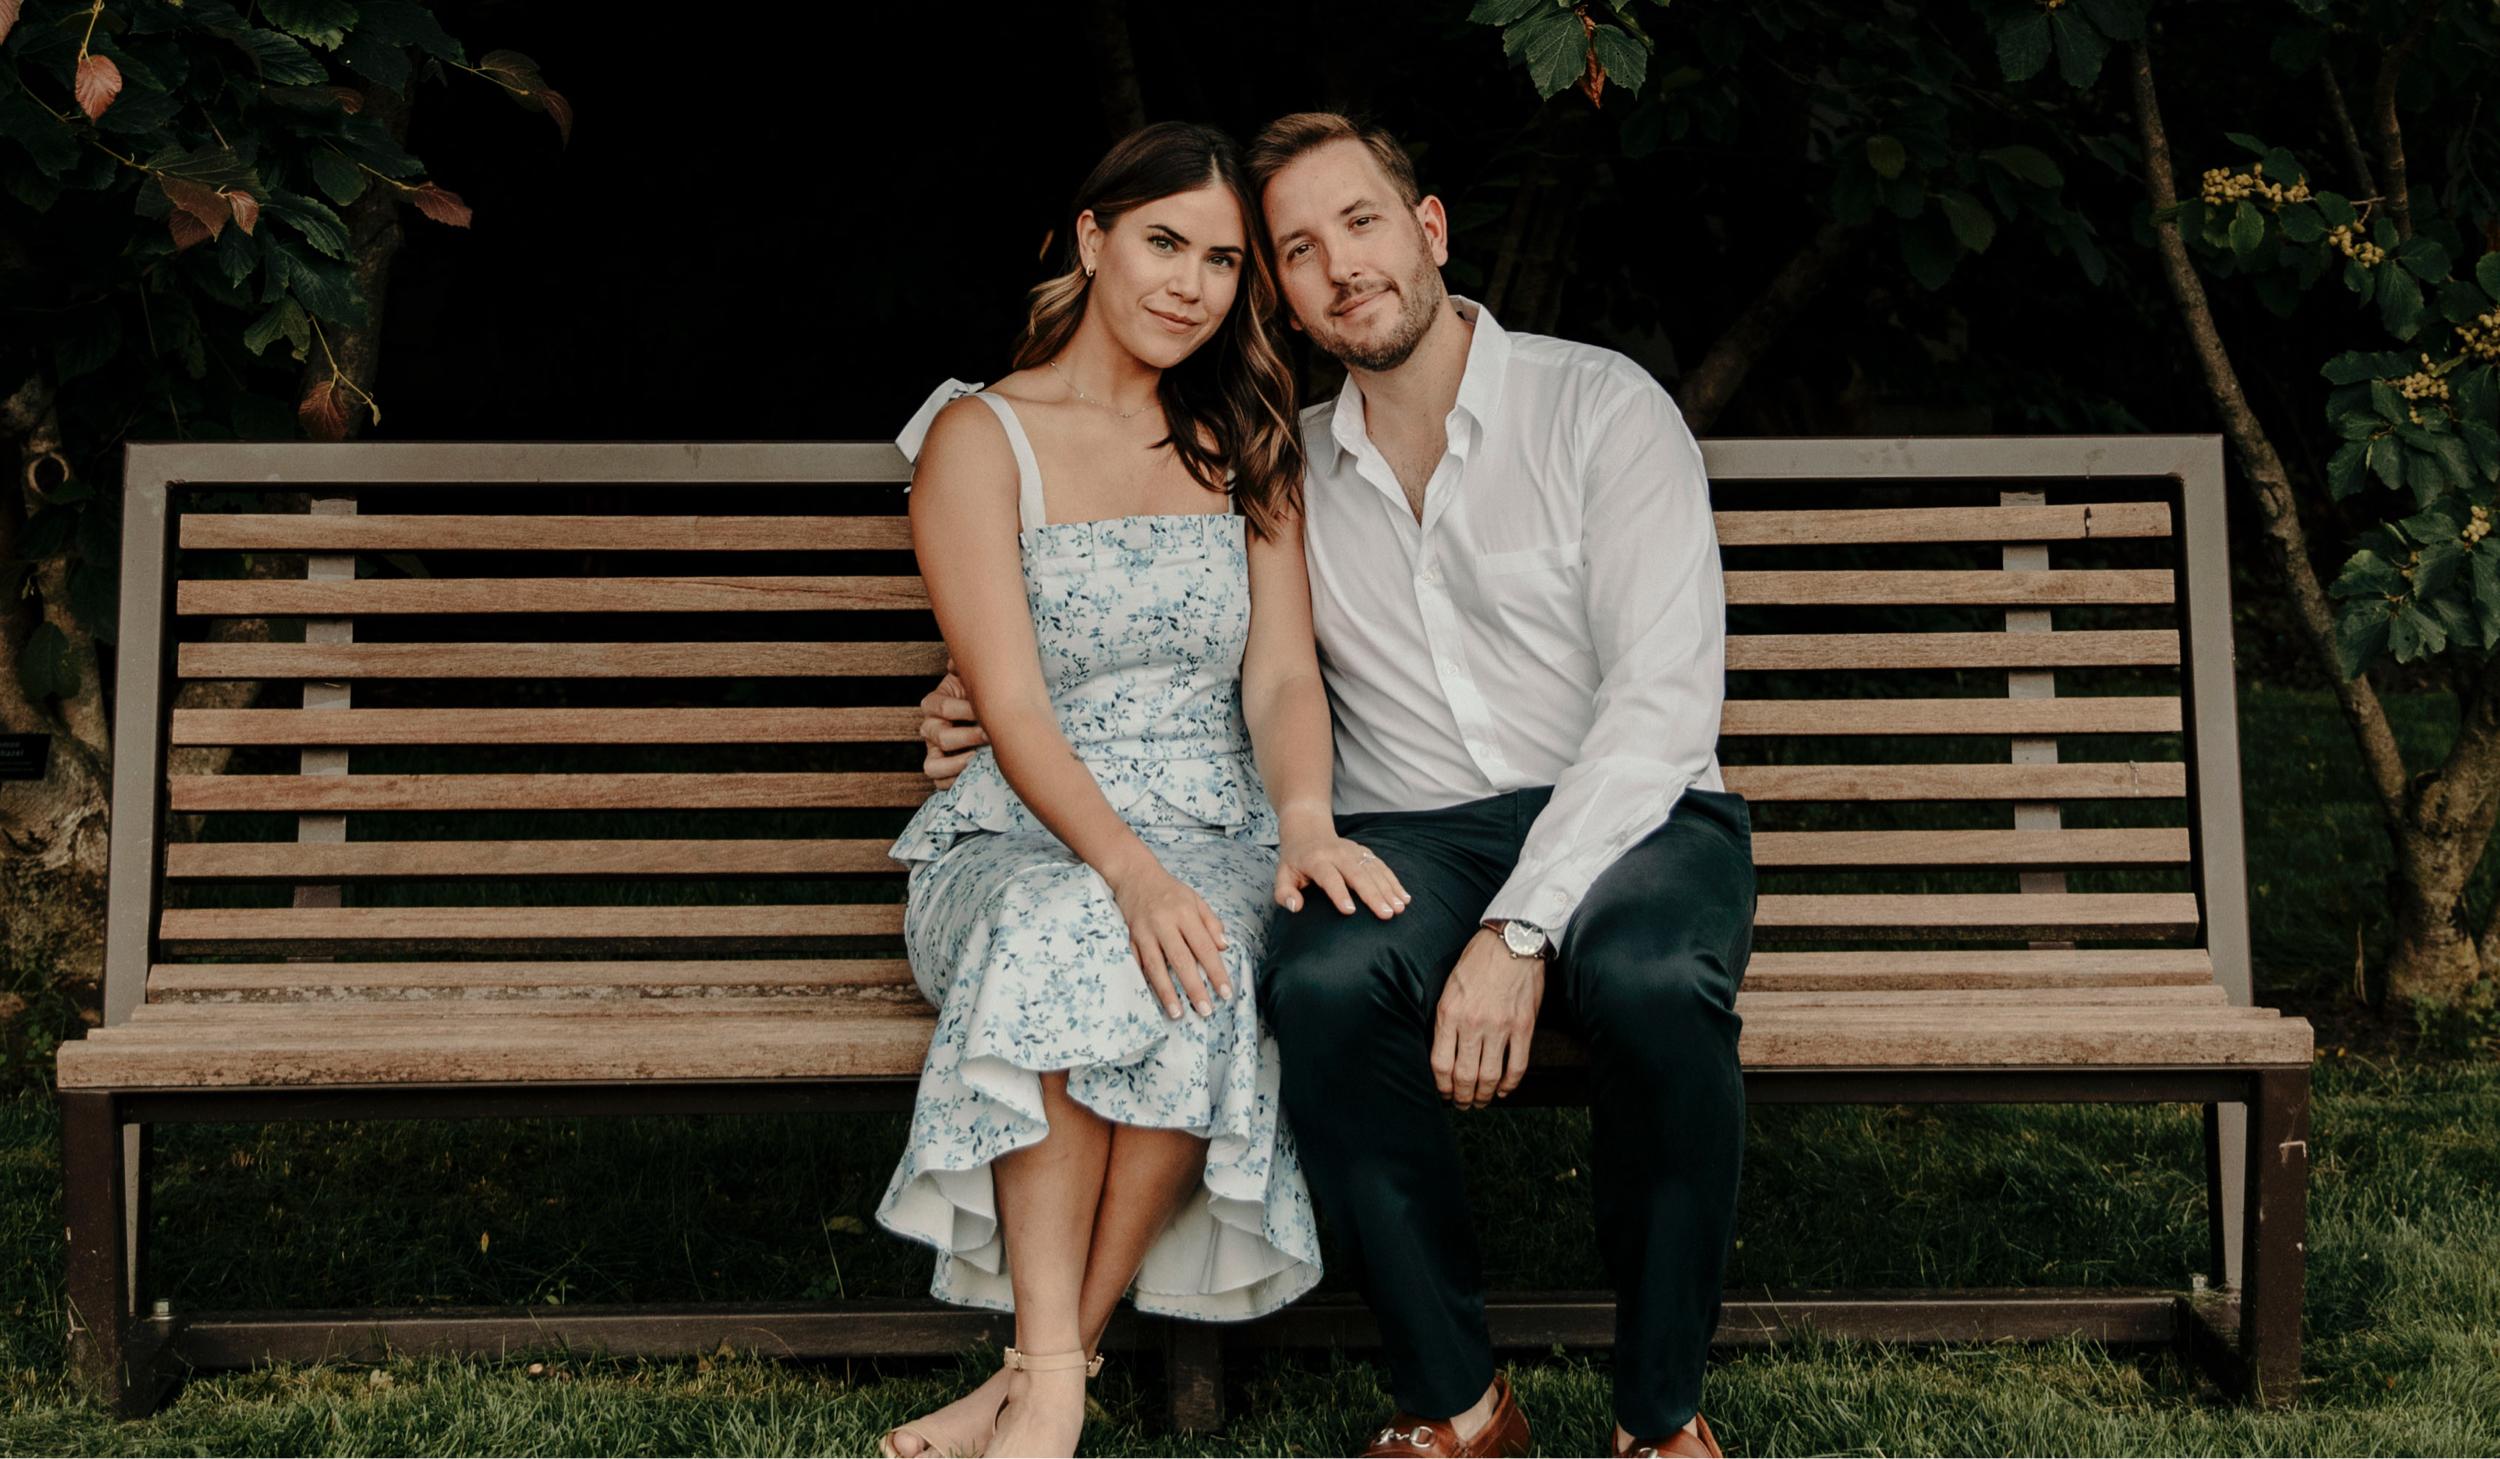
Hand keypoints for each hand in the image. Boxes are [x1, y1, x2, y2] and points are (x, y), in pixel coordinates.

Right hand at [918, 662, 987, 788]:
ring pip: (933, 766)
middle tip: (991, 735)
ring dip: (958, 764)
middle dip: (969, 736)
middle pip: (941, 737)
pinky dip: (954, 781)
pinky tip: (974, 772)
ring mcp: (934, 751)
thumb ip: (965, 667)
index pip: (942, 707)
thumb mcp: (974, 678)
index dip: (965, 709)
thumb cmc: (982, 695)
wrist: (991, 713)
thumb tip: (954, 662)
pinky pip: (938, 783)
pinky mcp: (941, 771)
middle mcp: (930, 728)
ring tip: (979, 758)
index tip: (986, 710)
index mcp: (933, 704)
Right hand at [1107, 861, 1231, 1019]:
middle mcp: (1164, 923)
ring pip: (1156, 966)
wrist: (1135, 875)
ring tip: (1177, 1013)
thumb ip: (1211, 924)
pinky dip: (1146, 981)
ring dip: (1167, 992)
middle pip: (1181, 960)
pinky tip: (1154, 998)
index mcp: (1185, 914)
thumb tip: (1224, 948)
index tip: (1225, 992)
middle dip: (1194, 988)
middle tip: (1205, 1011)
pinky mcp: (1130, 938)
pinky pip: (1137, 963)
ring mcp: (1144, 932)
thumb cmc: (1170, 891)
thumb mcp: (1196, 900)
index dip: (1215, 972)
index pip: (1204, 948)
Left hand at [1273, 833, 1409, 918]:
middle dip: (1373, 895)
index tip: (1349, 911)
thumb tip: (1296, 907)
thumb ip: (1284, 893)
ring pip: (1374, 870)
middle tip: (1386, 914)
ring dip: (1388, 889)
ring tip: (1399, 909)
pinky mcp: (1364, 852)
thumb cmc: (1295, 861)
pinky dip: (1394, 881)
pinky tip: (1404, 897)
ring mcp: (1354, 851)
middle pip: (1357, 874)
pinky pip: (1382, 866)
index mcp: (1316, 860)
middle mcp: (1338, 854)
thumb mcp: (1282, 875)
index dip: (1338, 893)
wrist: (1308, 830)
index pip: (1329, 877)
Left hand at [1431, 930, 1543, 1109]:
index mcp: (1449, 1013)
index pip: (1440, 1064)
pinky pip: (1517, 1066)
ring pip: (1490, 1076)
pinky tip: (1503, 1089)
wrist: (1512, 940)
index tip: (1443, 1092)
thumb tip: (1443, 1050)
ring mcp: (1500, 1027)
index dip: (1441, 1086)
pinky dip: (1509, 1084)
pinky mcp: (1524, 1027)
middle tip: (1462, 1103)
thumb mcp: (1449, 986)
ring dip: (1484, 1096)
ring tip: (1481, 1101)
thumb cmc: (1478, 960)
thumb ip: (1446, 1018)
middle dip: (1461, 1097)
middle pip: (1464, 1076)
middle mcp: (1473, 1024)